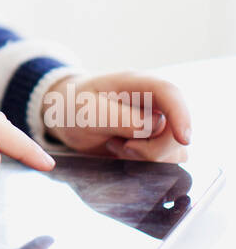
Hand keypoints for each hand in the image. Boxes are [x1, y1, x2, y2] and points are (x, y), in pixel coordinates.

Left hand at [41, 70, 191, 161]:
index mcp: (136, 84)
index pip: (169, 92)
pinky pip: (166, 160)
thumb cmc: (74, 106)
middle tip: (122, 147)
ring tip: (115, 146)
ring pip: (175, 149)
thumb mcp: (87, 111)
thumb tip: (157, 126)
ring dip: (147, 158)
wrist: (65, 115)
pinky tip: (121, 153)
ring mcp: (155, 123)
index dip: (181, 114)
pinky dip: (145, 164)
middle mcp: (152, 102)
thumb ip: (120, 118)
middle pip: (176, 129)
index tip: (184, 138)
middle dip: (152, 148)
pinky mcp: (154, 142)